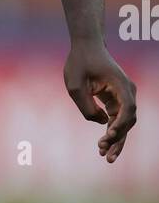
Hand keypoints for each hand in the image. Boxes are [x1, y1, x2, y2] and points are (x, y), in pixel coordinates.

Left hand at [64, 41, 136, 162]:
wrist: (85, 47)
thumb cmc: (79, 63)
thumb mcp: (75, 85)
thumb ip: (86, 106)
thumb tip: (100, 122)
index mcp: (120, 84)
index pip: (127, 107)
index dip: (120, 124)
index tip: (108, 133)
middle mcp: (126, 91)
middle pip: (128, 119)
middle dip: (118, 139)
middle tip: (105, 154)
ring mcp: (123, 96)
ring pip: (125, 123)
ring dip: (116, 139)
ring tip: (105, 155)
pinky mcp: (116, 100)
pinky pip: (117, 120)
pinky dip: (112, 132)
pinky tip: (102, 145)